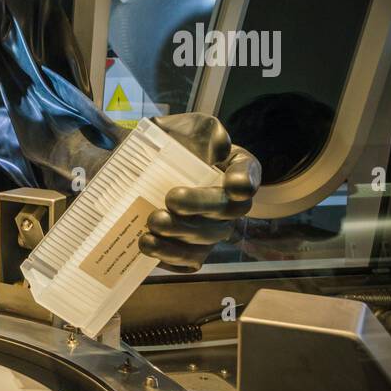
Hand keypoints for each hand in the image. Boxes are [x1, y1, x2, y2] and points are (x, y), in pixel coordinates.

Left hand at [139, 113, 261, 271]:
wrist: (141, 169)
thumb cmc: (174, 144)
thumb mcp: (189, 128)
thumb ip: (206, 130)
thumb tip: (221, 145)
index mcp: (235, 168)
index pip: (249, 173)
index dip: (245, 181)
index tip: (234, 184)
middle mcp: (229, 203)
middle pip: (226, 212)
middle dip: (200, 207)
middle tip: (171, 199)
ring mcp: (212, 230)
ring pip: (205, 241)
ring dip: (178, 238)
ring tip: (150, 228)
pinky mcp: (192, 250)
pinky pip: (189, 262)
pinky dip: (170, 259)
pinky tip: (150, 248)